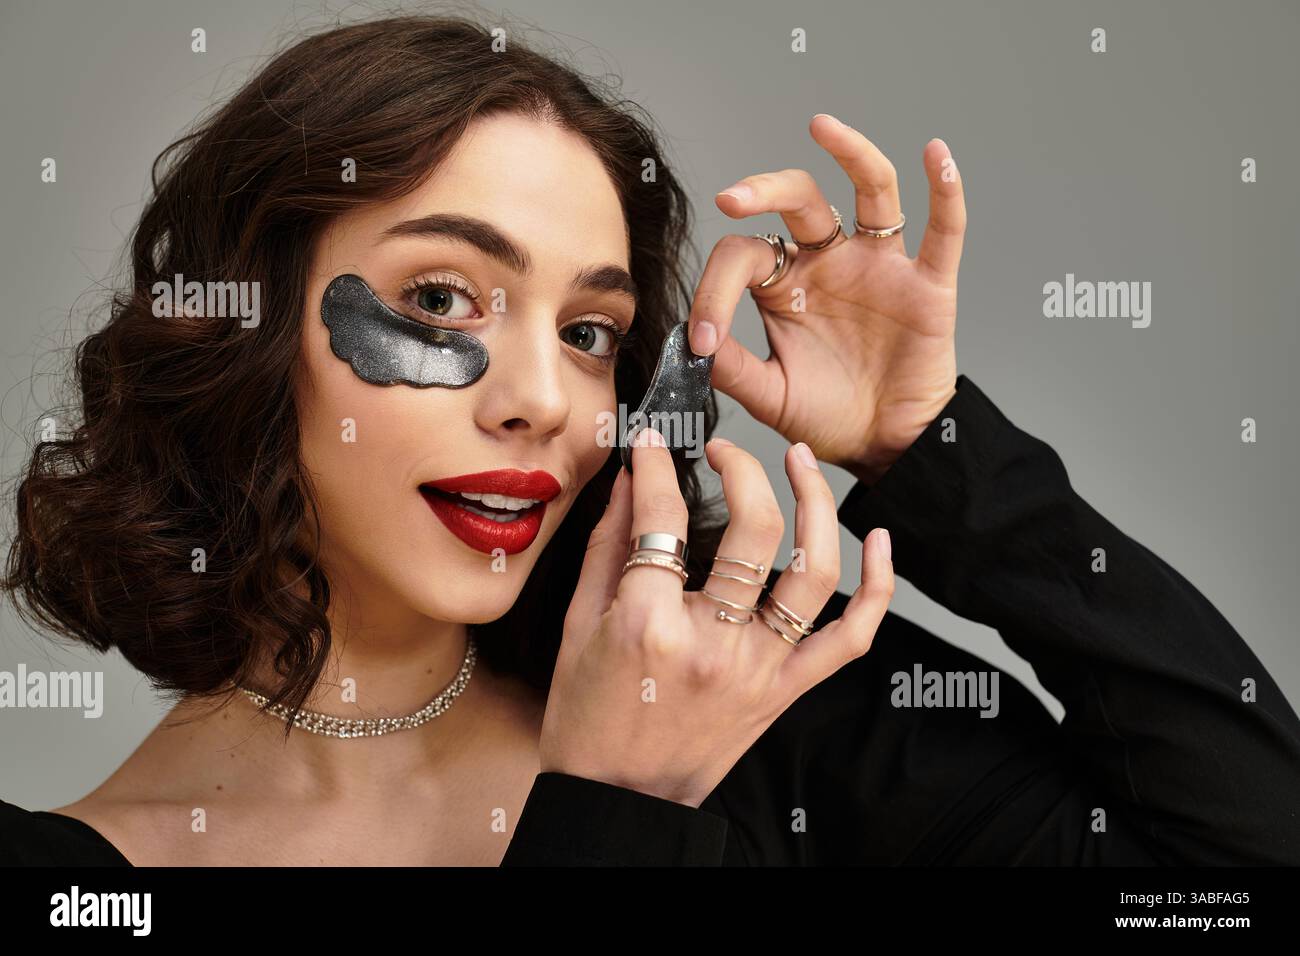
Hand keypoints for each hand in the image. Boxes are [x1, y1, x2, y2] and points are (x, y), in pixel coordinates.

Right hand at [542, 427, 894, 807]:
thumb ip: (606, 545)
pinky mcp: (785, 691)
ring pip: (813, 572)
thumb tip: (630, 479)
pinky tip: (878, 541)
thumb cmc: (589, 716)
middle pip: (754, 531)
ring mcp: (758, 669)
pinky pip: (850, 639)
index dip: (656, 465)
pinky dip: (878, 590)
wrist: (618, 800)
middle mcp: (714, 643)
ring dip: (816, 504)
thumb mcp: (578, 625)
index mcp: (649, 624)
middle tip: (725, 449)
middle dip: (742, 467)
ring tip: (803, 461)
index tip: (655, 443)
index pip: (664, 518)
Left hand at [689, 113, 965, 484]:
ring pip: (869, 192)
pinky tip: (935, 154)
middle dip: (765, 190)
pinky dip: (945, 190)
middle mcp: (829, 262)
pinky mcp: (927, 286)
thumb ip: (733, 368)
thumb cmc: (828, 416)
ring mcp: (880, 267)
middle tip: (732, 198)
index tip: (704, 337)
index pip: (744, 256)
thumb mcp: (769, 396)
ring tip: (822, 126)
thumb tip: (694, 341)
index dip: (715, 290)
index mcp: (784, 283)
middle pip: (799, 199)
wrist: (884, 447)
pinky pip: (943, 230)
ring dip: (851, 154)